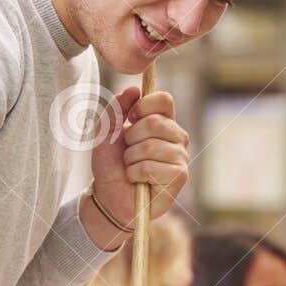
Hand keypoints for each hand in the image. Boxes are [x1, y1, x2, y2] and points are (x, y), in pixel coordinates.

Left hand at [89, 86, 189, 224]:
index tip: (130, 118)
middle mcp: (176, 137)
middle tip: (128, 152)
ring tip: (131, 168)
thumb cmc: (111, 164)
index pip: (164, 100)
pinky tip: (138, 180)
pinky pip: (151, 167)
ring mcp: (180, 157)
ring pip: (151, 146)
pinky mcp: (179, 176)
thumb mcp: (105, 132)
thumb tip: (133, 89)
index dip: (144, 105)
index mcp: (163, 122)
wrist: (109, 196)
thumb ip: (116, 109)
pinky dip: (135, 173)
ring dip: (131, 159)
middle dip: (130, 138)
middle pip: (154, 123)